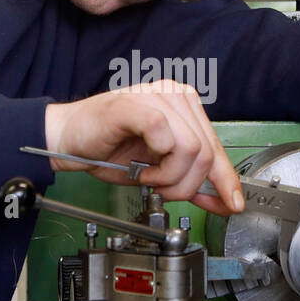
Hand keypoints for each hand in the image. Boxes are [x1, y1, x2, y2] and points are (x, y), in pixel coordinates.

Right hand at [44, 80, 244, 215]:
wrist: (68, 139)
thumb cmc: (107, 148)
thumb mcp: (158, 170)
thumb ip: (189, 179)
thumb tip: (220, 199)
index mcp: (185, 107)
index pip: (217, 146)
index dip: (226, 180)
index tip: (232, 204)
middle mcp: (176, 95)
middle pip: (207, 151)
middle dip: (187, 184)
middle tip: (161, 189)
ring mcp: (157, 96)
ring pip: (192, 148)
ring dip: (170, 176)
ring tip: (148, 177)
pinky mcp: (138, 104)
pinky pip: (166, 137)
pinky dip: (156, 162)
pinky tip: (140, 167)